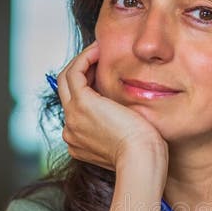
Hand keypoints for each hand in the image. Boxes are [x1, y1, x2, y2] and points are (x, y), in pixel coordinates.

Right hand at [57, 42, 167, 171]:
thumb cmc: (144, 154)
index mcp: (79, 141)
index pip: (77, 106)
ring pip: (67, 79)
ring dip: (82, 61)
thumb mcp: (129, 139)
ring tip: (100, 49)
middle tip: (100, 56)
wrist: (141, 160)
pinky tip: (100, 50)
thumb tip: (127, 110)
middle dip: (82, 71)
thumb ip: (121, 125)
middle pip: (67, 91)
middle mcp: (70, 130)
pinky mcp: (81, 104)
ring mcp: (72, 117)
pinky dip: (85, 58)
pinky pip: (75, 72)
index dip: (89, 86)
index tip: (104, 74)